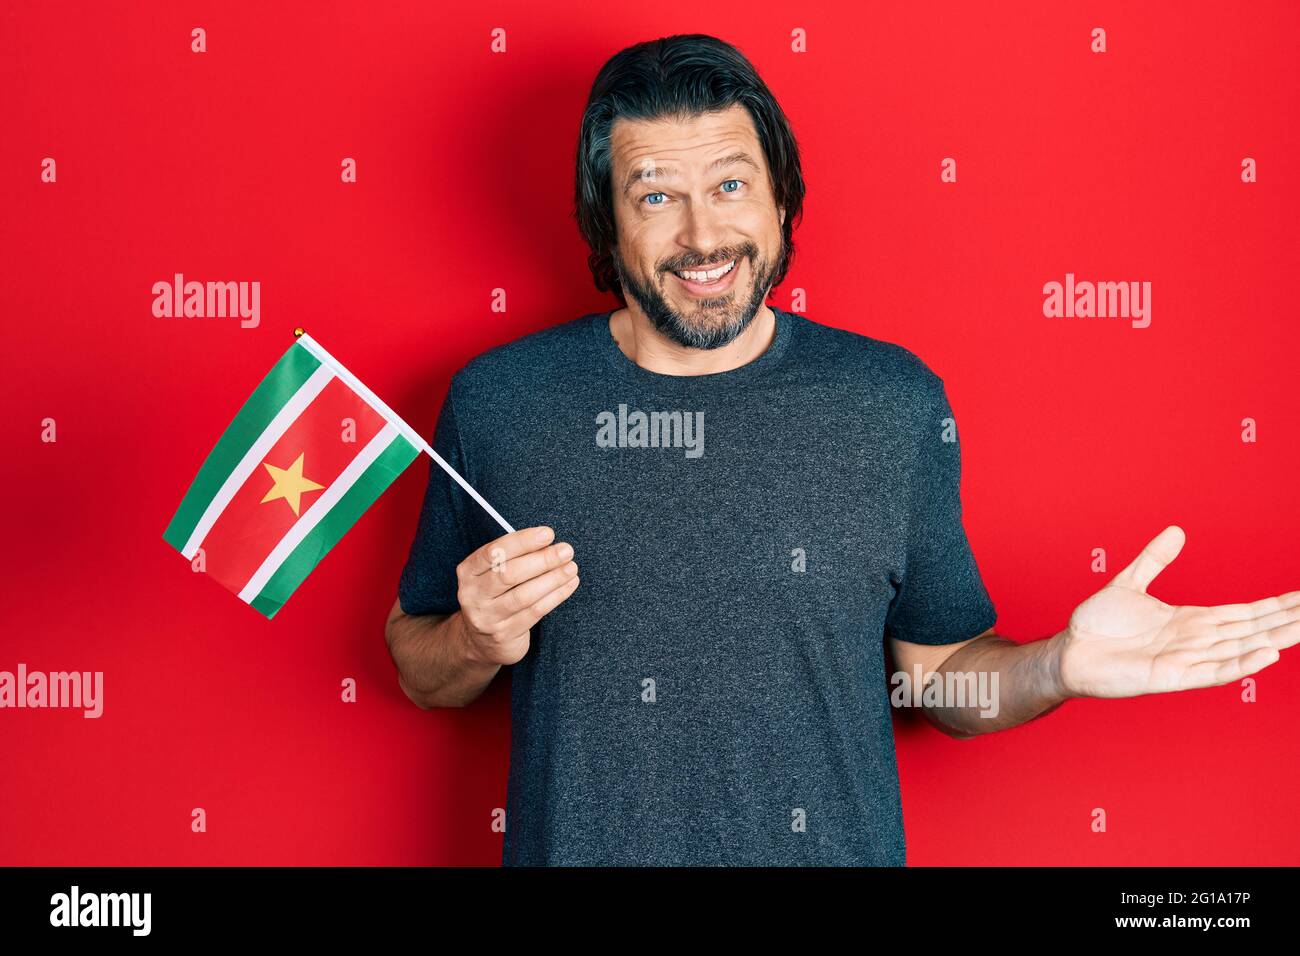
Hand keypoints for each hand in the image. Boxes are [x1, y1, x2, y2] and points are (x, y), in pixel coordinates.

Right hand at [454, 525, 578, 665]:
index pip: (494, 552)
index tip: (548, 534)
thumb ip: (512, 558)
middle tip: (566, 550)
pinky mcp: (505, 634)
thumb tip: (547, 541)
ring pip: (524, 595)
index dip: (523, 541)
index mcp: (468, 571)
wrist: (481, 641)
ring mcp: (488, 617)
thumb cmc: (494, 596)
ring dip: (553, 578)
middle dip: (542, 560)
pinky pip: (535, 611)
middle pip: (510, 574)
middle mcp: (473, 594)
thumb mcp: (491, 574)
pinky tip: (569, 584)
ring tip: (571, 567)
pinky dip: (556, 595)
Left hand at [1054, 525, 1299, 697]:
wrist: (1069, 652)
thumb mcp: (1129, 584)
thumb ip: (1154, 560)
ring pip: (1240, 649)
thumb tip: (1178, 531)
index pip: (1244, 612)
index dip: (1275, 605)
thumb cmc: (1098, 625)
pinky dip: (1241, 662)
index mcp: (1191, 620)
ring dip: (1273, 640)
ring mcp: (1186, 659)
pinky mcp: (1171, 676)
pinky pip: (1212, 670)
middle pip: (1251, 629)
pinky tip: (1268, 654)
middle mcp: (1195, 641)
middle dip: (1285, 620)